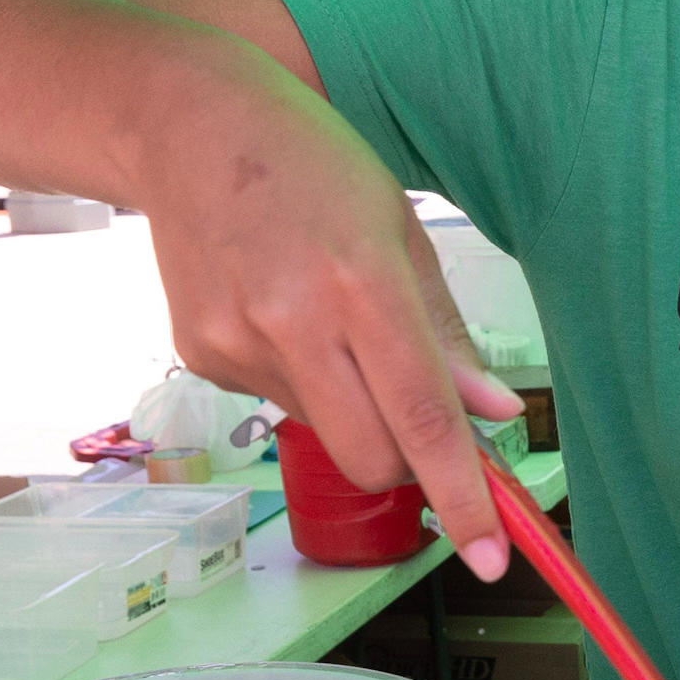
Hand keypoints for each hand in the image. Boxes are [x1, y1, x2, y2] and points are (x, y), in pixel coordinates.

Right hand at [128, 88, 523, 575]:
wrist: (187, 124)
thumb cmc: (311, 163)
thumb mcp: (399, 229)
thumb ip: (446, 333)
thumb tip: (492, 414)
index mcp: (361, 284)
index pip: (423, 419)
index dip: (463, 496)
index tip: (492, 555)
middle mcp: (294, 322)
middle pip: (372, 460)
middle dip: (408, 465)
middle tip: (418, 418)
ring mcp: (238, 343)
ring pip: (325, 434)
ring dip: (350, 409)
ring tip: (330, 322)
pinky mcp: (201, 355)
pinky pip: (276, 402)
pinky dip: (299, 378)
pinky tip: (278, 310)